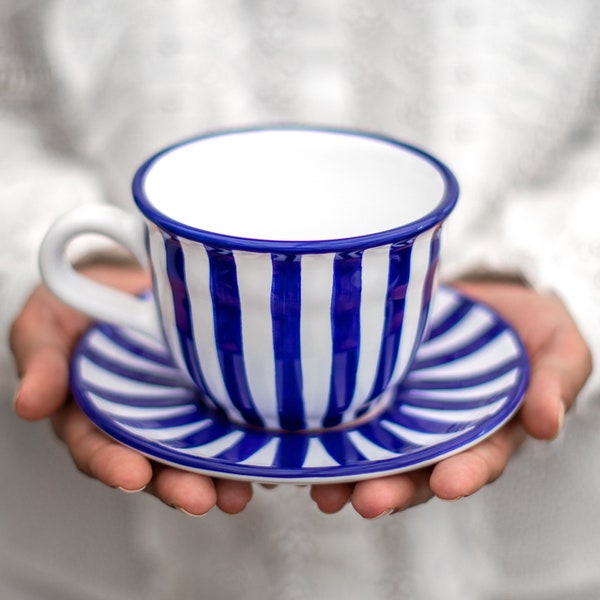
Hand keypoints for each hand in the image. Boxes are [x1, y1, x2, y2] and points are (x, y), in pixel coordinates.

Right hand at [10, 262, 252, 515]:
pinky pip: (230, 420)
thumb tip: (29, 404)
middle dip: (176, 484)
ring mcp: (178, 409)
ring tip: (239, 490)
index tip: (132, 475)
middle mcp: (137, 421)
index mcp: (92, 414)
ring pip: (198, 450)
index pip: (97, 447)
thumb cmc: (83, 305)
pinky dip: (248, 441)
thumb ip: (42, 361)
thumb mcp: (49, 324)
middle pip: (154, 462)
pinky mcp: (212, 392)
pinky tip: (267, 453)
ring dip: (218, 476)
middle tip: (200, 499)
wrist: (130, 282)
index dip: (112, 464)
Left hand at [311, 280, 592, 517]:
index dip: (464, 474)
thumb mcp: (558, 349)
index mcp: (487, 432)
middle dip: (392, 488)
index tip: (447, 484)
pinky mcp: (376, 384)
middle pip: (415, 470)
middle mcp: (440, 432)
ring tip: (324, 491)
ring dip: (350, 475)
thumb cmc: (529, 330)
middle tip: (367, 501)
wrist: (486, 300)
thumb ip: (556, 383)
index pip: (476, 460)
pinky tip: (302, 445)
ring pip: (375, 451)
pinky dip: (327, 433)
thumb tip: (546, 423)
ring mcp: (404, 411)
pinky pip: (351, 412)